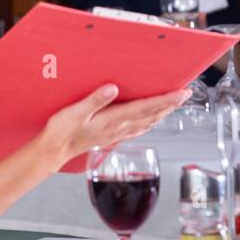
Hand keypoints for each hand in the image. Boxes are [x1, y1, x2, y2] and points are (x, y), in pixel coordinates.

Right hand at [40, 84, 188, 165]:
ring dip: (162, 113)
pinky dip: (150, 122)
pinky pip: (138, 129)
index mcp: (114, 119)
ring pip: (147, 122)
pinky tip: (151, 121)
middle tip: (186, 94)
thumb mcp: (75, 112)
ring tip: (174, 104)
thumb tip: (113, 88)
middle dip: (170, 105)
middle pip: (152, 115)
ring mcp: (117, 133)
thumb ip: (95, 100)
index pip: (147, 107)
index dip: (166, 100)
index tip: (182, 93)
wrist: (54, 151)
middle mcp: (120, 127)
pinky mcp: (112, 136)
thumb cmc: (63, 131)